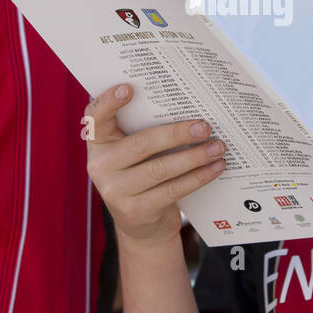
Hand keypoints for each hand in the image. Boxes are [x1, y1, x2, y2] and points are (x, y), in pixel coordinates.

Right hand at [84, 83, 226, 247]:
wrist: (140, 225)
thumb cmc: (141, 175)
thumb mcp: (132, 153)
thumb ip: (143, 130)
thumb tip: (187, 106)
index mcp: (98, 143)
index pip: (95, 118)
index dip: (109, 102)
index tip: (129, 87)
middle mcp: (100, 166)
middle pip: (140, 144)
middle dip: (176, 134)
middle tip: (205, 127)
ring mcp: (115, 191)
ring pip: (160, 168)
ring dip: (194, 156)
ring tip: (217, 147)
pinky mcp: (136, 210)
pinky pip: (172, 189)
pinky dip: (198, 177)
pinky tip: (215, 167)